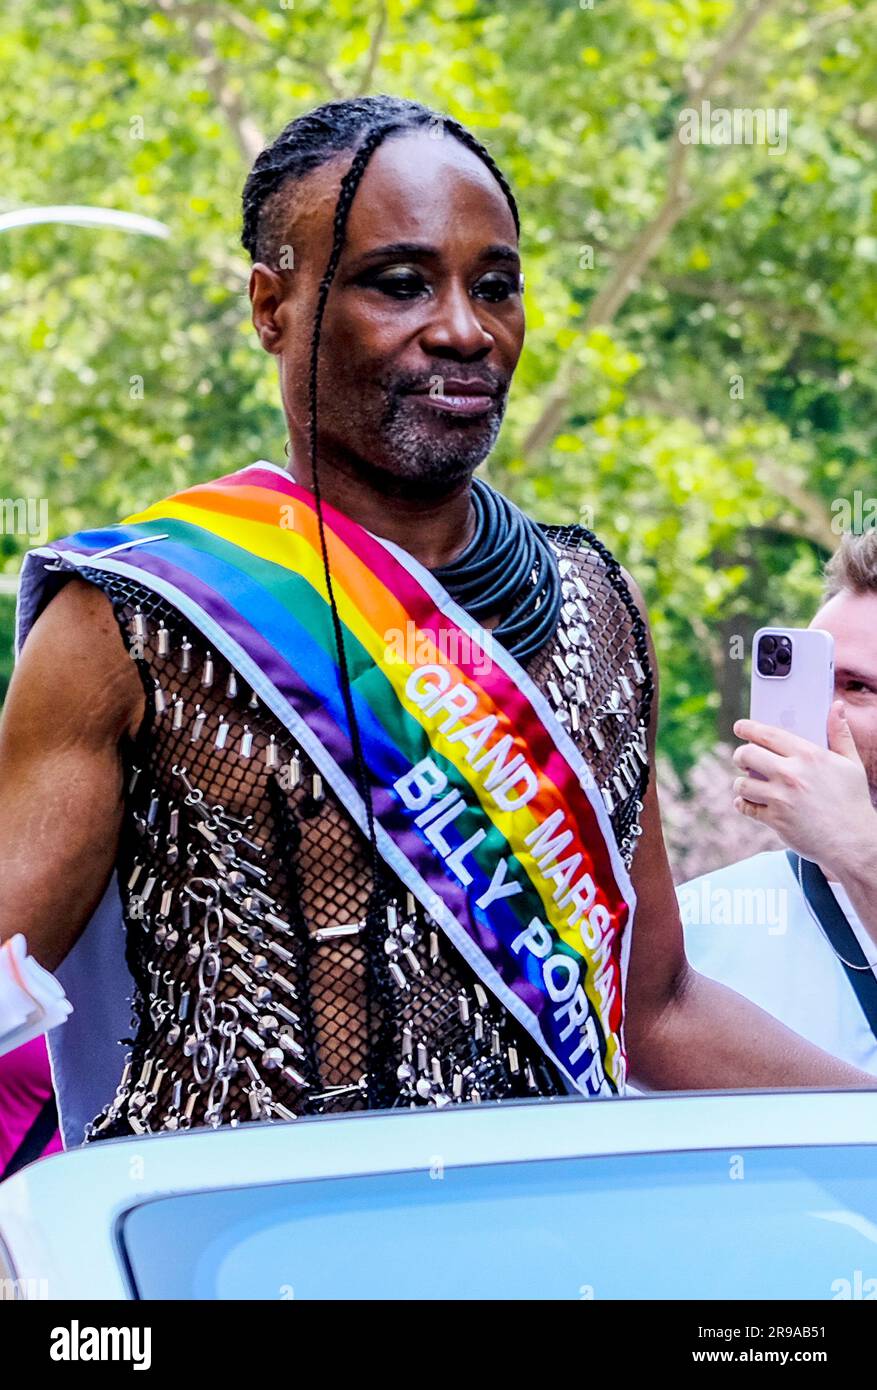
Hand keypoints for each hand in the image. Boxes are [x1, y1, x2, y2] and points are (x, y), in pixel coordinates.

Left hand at [731, 701, 876, 877]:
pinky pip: (746, 807)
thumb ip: (840, 734)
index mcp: (808, 755)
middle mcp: (791, 774)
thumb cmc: (853, 801)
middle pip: (746, 754)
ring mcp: (781, 798)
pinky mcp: (775, 820)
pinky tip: (747, 802)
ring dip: (741, 782)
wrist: (853, 841)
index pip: (767, 734)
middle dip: (740, 755)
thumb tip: (837, 706)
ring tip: (748, 783)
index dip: (748, 728)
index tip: (739, 727)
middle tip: (742, 759)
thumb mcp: (851, 764)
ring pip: (741, 783)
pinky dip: (743, 804)